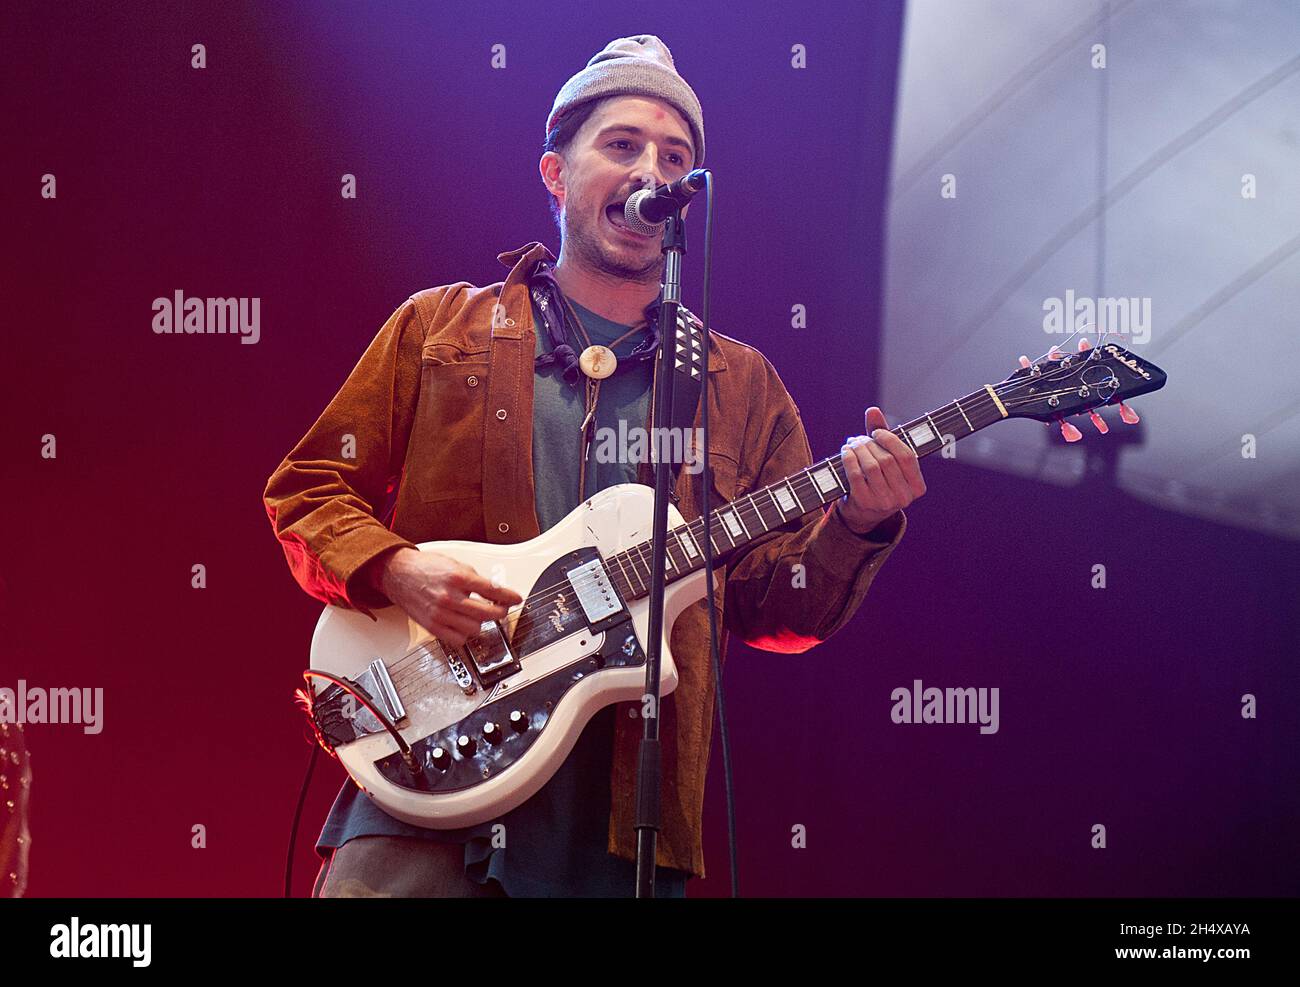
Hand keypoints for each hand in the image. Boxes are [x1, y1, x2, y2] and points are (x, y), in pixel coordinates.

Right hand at [369, 547, 522, 646]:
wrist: (398, 573)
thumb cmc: (425, 568)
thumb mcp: (454, 564)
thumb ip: (474, 578)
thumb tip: (494, 590)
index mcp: (457, 578)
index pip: (491, 590)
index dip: (508, 596)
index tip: (516, 599)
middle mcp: (449, 597)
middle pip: (486, 613)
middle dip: (499, 612)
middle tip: (501, 609)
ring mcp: (440, 614)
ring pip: (474, 628)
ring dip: (481, 623)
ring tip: (479, 615)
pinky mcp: (432, 626)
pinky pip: (458, 639)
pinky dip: (465, 634)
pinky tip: (465, 625)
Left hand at [837, 406, 925, 534]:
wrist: (863, 514)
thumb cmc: (879, 482)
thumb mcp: (887, 461)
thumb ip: (883, 435)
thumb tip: (872, 410)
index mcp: (917, 487)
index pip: (906, 456)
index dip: (889, 439)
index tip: (876, 432)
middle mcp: (904, 498)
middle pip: (887, 460)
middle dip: (870, 444)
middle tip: (860, 439)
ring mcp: (884, 503)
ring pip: (871, 466)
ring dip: (859, 450)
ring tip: (852, 444)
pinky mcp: (864, 503)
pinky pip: (856, 475)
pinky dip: (849, 460)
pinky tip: (845, 452)